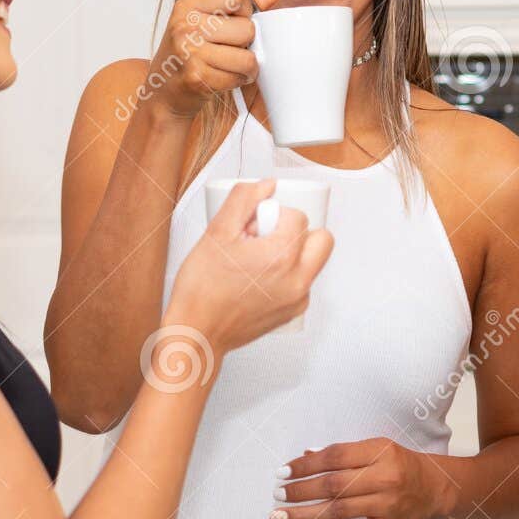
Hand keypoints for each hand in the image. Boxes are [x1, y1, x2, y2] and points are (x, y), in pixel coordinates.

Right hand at [147, 0, 283, 117]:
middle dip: (247, 44)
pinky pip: (237, 77)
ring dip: (246, 67)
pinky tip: (224, 79)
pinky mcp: (197, 77)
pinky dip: (237, 81)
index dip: (244, 12)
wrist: (162, 93)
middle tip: (231, 50)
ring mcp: (190, 52)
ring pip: (247, 57)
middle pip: (247, 28)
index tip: (234, 24)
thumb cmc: (186, 56)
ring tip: (232, 66)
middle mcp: (186, 26)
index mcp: (188, 6)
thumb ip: (239, 7)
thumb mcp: (204, 23)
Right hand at [164, 179, 332, 355]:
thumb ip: (243, 200)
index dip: (272, 215)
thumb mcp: (216, 233)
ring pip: (314, 261)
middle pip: (322, 238)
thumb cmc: (202, 291)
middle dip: (298, 230)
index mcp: (282, 257)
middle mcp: (297, 280)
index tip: (253, 226)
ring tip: (259, 258)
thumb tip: (265, 186)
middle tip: (268, 235)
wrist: (197, 332)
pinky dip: (288, 274)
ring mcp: (297, 300)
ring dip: (294, 252)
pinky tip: (258, 278)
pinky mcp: (292, 313)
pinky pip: (302, 283)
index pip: (298, 216)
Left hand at [269, 439, 451, 518]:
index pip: (334, 457)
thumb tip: (306, 456)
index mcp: (379, 452)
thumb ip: (342, 453)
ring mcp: (388, 504)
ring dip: (307, 514)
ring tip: (282, 516)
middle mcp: (384, 477)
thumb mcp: (374, 448)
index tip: (282, 472)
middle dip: (300, 491)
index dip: (305, 465)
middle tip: (277, 496)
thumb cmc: (398, 462)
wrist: (435, 485)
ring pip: (340, 511)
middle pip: (333, 486)